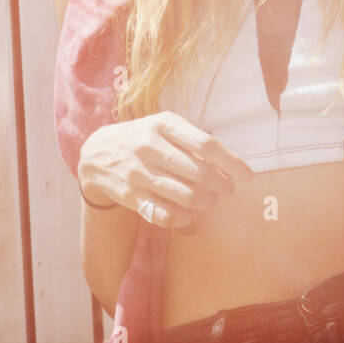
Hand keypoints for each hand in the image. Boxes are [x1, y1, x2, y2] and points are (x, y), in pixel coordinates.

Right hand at [78, 111, 253, 232]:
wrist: (96, 155)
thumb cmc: (142, 138)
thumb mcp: (163, 126)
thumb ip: (193, 139)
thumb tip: (228, 163)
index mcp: (163, 124)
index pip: (206, 145)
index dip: (231, 163)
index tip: (247, 176)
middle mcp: (150, 146)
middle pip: (199, 173)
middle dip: (221, 186)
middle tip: (227, 191)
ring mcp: (139, 173)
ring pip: (185, 195)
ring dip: (206, 202)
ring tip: (211, 201)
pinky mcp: (131, 196)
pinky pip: (165, 214)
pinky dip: (183, 218)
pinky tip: (190, 215)